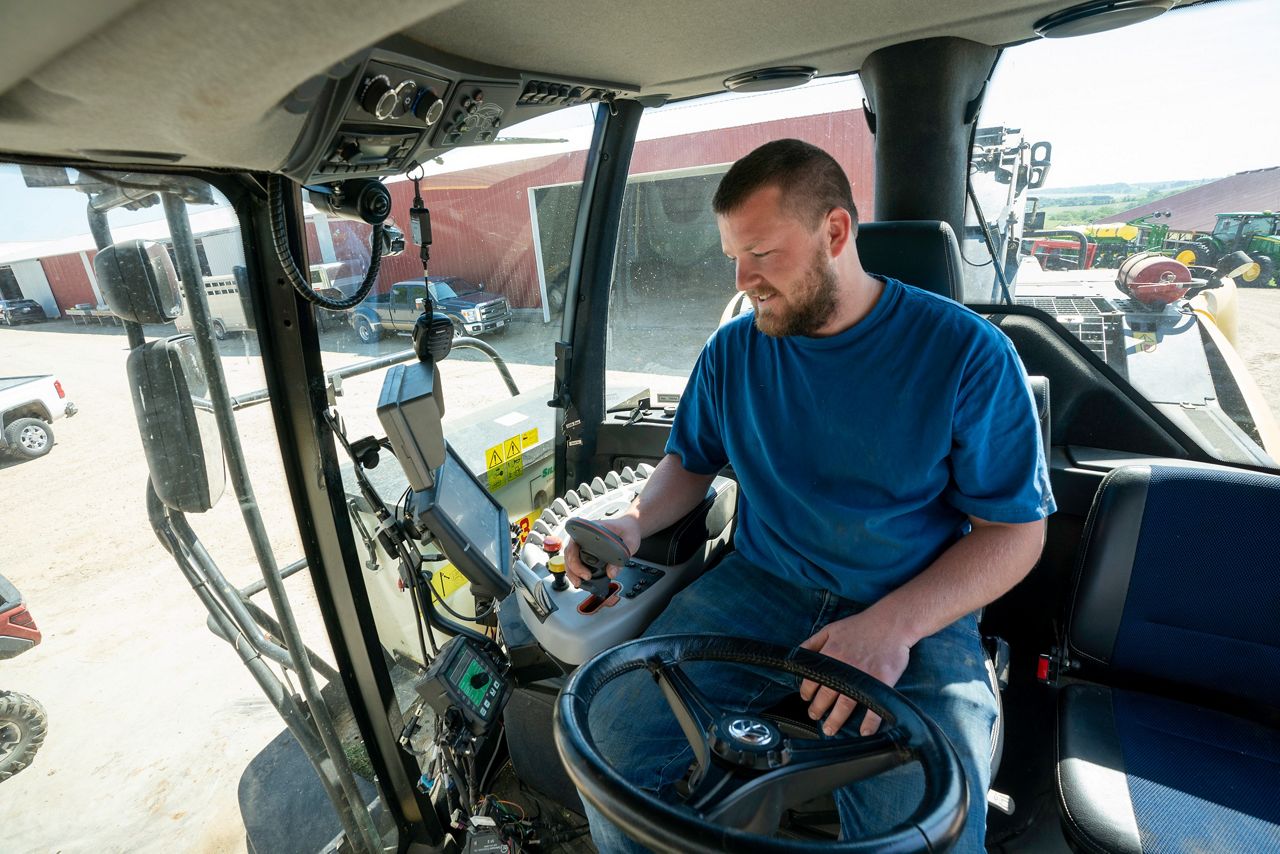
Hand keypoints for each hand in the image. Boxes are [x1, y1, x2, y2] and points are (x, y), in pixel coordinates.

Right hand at [563, 515, 640, 606]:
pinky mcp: (586, 548)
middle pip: (570, 551)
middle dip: (573, 568)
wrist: (629, 526)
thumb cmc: (628, 530)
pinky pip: (575, 559)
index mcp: (593, 528)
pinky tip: (579, 579)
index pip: (576, 541)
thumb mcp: (630, 543)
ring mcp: (584, 541)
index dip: (576, 558)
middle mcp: (585, 534)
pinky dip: (575, 570)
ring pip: (570, 556)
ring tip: (579, 582)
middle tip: (584, 578)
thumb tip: (611, 573)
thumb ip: (621, 557)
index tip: (585, 571)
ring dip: (572, 571)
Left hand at [799, 610, 912, 736]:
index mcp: (830, 655)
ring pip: (845, 705)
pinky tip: (864, 731)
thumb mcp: (830, 629)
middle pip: (826, 696)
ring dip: (836, 720)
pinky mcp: (881, 682)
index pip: (812, 680)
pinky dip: (869, 722)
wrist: (890, 623)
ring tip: (830, 730)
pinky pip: (874, 707)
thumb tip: (797, 657)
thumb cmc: (860, 625)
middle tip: (815, 718)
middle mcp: (843, 669)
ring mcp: (863, 677)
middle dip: (818, 710)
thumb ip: (812, 643)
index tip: (806, 700)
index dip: (807, 692)